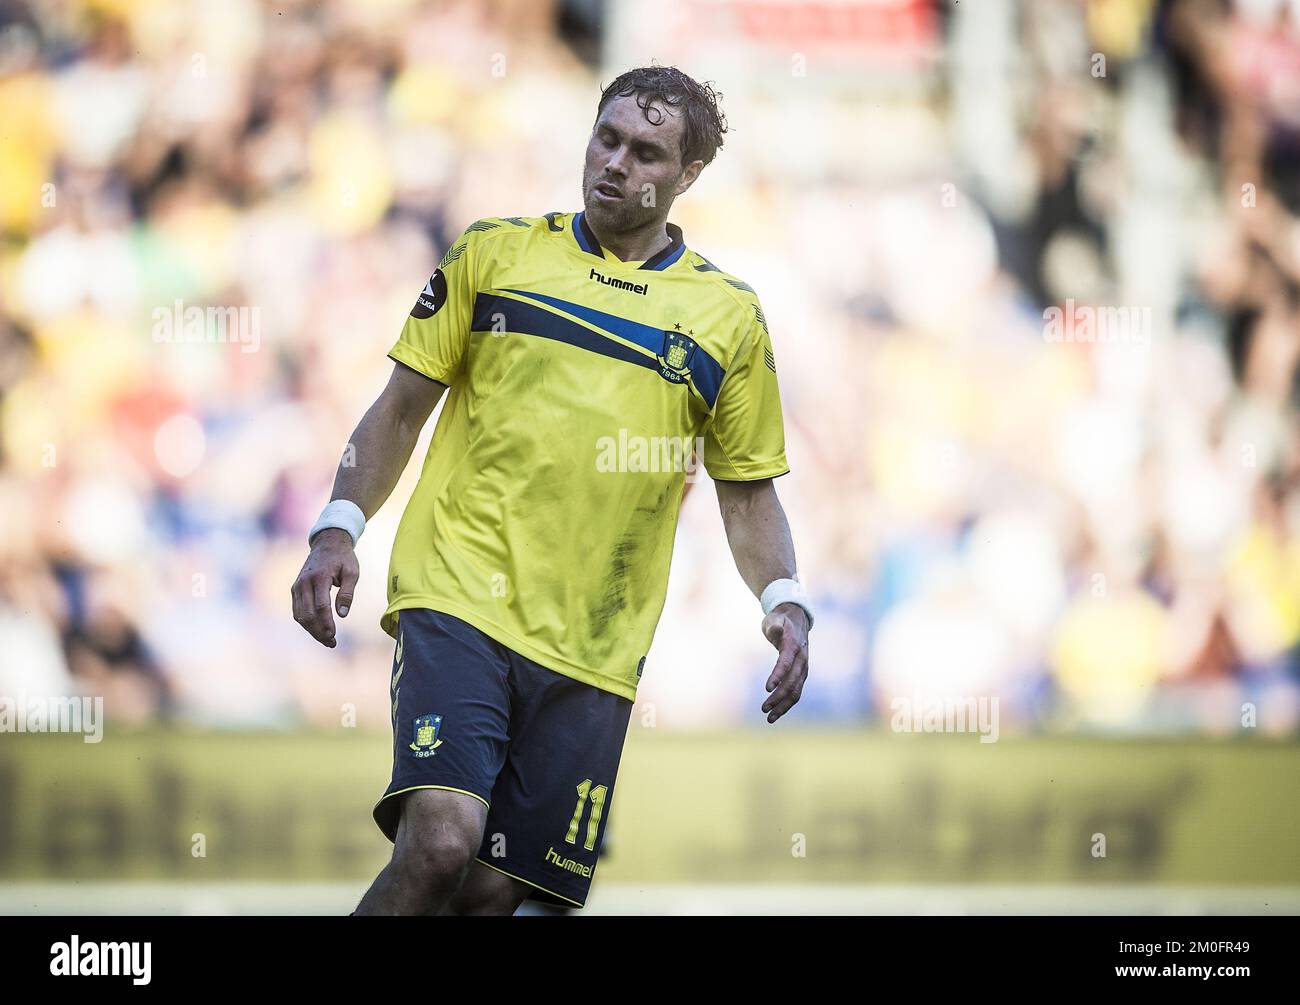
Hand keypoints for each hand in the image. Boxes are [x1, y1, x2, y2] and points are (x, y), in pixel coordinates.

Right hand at [291, 528, 359, 647]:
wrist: (327, 543)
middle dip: (319, 631)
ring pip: (300, 615)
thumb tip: (342, 614)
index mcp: (319, 577)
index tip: (334, 635)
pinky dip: (306, 623)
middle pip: (308, 614)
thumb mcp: (352, 572)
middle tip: (332, 643)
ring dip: (312, 630)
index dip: (326, 623)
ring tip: (327, 640)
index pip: (320, 606)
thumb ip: (347, 593)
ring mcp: (297, 586)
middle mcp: (304, 583)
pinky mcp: (295, 590)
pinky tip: (318, 630)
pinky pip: (298, 611)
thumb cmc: (343, 558)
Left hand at [760, 603, 808, 722]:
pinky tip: (776, 712)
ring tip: (769, 718)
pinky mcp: (801, 674)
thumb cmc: (781, 620)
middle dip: (778, 697)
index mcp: (794, 644)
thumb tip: (774, 630)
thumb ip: (774, 625)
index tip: (767, 688)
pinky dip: (787, 703)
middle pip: (792, 682)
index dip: (778, 675)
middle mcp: (801, 659)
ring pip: (796, 690)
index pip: (786, 662)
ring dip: (783, 705)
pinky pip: (796, 691)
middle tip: (763, 709)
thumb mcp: (776, 619)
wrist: (797, 619)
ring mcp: (803, 667)